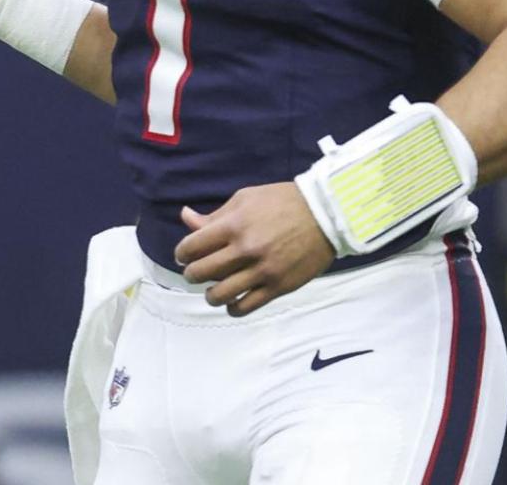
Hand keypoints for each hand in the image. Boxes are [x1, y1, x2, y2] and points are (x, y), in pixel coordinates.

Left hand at [173, 182, 336, 316]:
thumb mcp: (245, 199)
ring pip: (221, 295)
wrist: (325, 215)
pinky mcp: (279, 287)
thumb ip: (214, 215)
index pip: (192, 246)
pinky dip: (233, 308)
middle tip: (195, 273)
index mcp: (234, 225)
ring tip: (213, 290)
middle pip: (202, 272)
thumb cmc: (282, 202)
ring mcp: (263, 271)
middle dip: (191, 274)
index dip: (181, 253)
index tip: (183, 256)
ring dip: (210, 295)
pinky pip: (246, 306)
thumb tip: (185, 217)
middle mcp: (246, 249)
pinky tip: (232, 302)